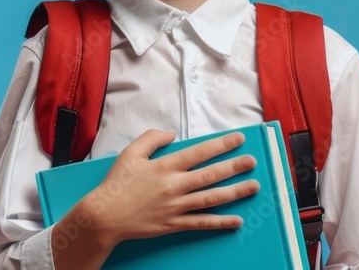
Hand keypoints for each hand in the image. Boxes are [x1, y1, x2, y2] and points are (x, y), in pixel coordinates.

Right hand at [80, 129, 258, 246]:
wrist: (105, 216)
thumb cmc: (116, 183)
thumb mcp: (130, 153)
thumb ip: (151, 138)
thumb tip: (172, 134)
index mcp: (164, 166)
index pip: (199, 153)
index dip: (221, 145)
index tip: (237, 139)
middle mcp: (174, 186)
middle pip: (211, 175)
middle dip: (235, 166)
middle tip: (252, 160)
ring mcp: (176, 207)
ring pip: (212, 198)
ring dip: (235, 192)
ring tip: (253, 185)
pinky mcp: (174, 224)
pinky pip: (202, 223)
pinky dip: (221, 222)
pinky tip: (236, 220)